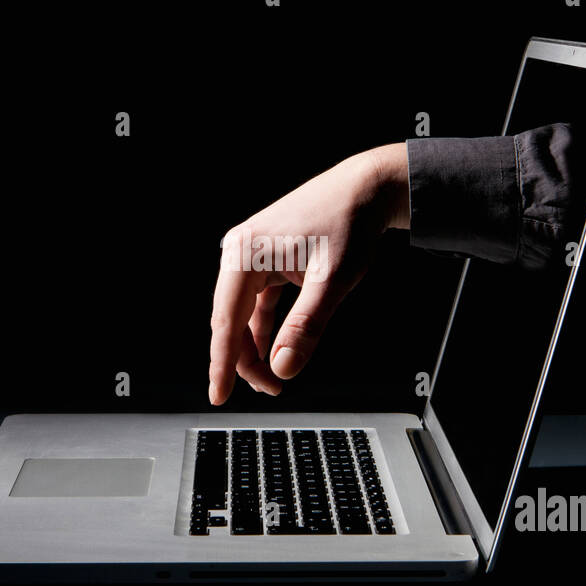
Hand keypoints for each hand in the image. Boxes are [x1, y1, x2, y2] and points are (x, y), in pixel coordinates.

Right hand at [208, 143, 409, 404]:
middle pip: (231, 320)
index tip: (218, 396)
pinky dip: (264, 329)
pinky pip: (257, 303)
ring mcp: (252, 256)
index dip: (222, 363)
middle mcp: (240, 253)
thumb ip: (306, 326)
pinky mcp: (266, 260)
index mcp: (244, 254)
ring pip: (243, 315)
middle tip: (271, 390)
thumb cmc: (350, 223)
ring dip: (255, 347)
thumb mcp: (332, 281)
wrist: (367, 189)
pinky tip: (275, 350)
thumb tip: (283, 367)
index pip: (227, 321)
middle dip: (245, 360)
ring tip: (274, 378)